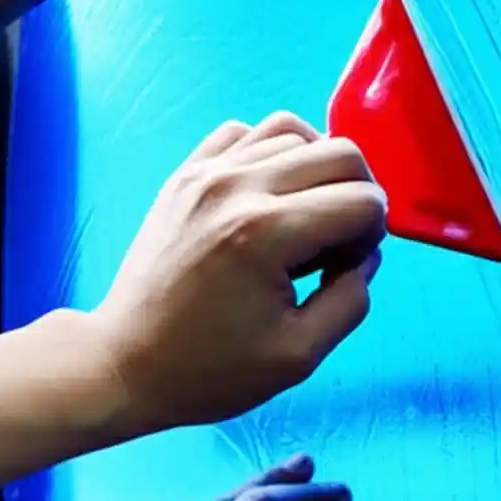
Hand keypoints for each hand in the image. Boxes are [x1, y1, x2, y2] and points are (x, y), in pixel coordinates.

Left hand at [85, 112, 386, 435]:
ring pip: (293, 131)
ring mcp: (205, 173)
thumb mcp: (299, 356)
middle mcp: (237, 186)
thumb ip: (350, 300)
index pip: (361, 200)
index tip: (349, 266)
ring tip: (307, 213)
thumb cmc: (210, 369)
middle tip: (340, 239)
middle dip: (359, 193)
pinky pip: (245, 132)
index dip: (374, 233)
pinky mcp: (185, 174)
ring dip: (318, 168)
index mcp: (267, 233)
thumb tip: (364, 256)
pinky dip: (272, 152)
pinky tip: (271, 193)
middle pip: (338, 152)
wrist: (126, 364)